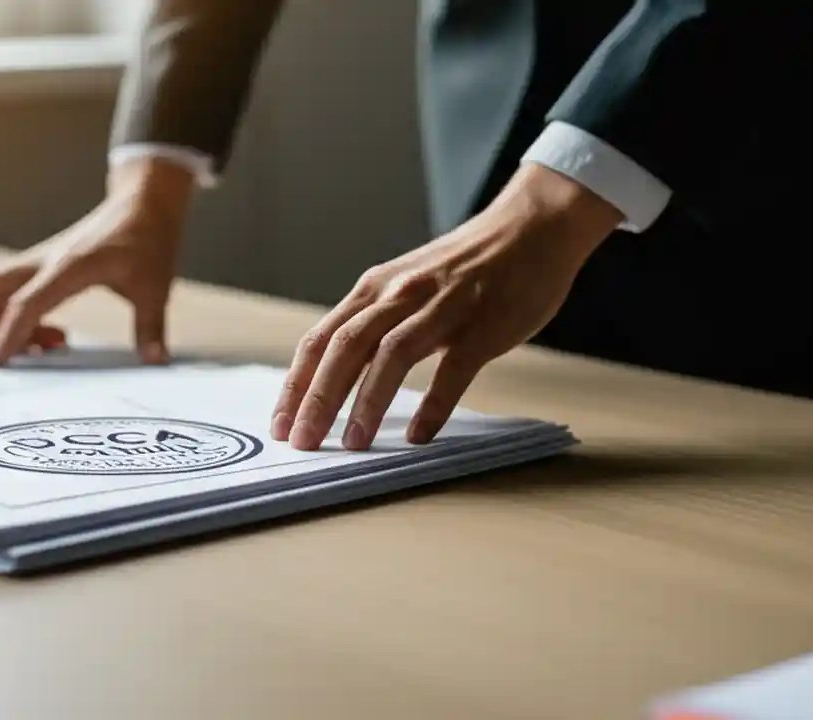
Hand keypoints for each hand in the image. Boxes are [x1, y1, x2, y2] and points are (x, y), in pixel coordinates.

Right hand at [0, 157, 194, 365]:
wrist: (144, 204)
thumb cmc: (149, 240)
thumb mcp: (156, 288)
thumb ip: (152, 328)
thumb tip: (156, 361)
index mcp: (70, 266)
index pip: (25, 303)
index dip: (8, 334)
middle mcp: (45, 261)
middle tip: (31, 354)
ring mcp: (40, 262)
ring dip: (6, 324)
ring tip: (50, 343)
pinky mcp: (43, 266)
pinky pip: (11, 292)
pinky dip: (19, 316)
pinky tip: (55, 331)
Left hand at [271, 163, 622, 450]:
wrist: (533, 227)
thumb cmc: (467, 266)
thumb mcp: (408, 287)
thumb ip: (376, 325)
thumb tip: (337, 376)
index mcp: (376, 288)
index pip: (321, 340)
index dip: (296, 384)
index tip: (280, 425)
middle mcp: (401, 293)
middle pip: (345, 348)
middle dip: (317, 398)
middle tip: (301, 441)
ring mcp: (443, 307)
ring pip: (391, 355)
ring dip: (366, 402)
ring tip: (353, 443)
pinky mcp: (484, 323)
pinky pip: (453, 368)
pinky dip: (434, 403)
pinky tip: (420, 434)